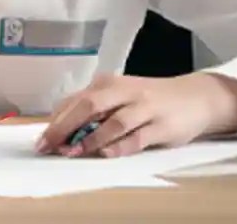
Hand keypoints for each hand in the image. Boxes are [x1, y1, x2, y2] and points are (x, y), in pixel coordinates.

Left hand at [35, 72, 236, 157]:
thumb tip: (59, 128)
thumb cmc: (149, 99)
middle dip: (65, 127)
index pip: (75, 100)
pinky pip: (137, 137)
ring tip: (73, 152)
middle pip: (89, 106)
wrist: (195, 96)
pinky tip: (106, 154)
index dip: (56, 121)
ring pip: (113, 122)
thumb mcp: (119, 97)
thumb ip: (93, 110)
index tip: (41, 140)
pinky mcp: (161, 125)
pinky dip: (120, 146)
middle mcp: (124, 92)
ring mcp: (144, 107)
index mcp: (109, 84)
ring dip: (90, 139)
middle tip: (49, 146)